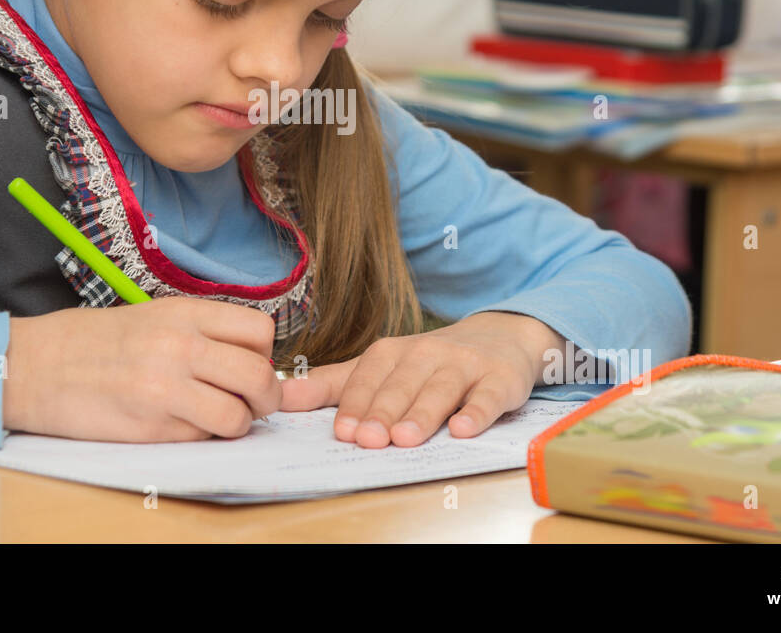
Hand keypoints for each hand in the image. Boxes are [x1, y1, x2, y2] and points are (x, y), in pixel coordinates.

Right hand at [2, 298, 280, 442]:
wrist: (36, 366)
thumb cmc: (94, 342)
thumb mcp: (155, 317)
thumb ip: (203, 334)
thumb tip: (252, 360)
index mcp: (185, 313)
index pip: (260, 332)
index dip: (265, 354)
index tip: (252, 363)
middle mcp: (180, 346)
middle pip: (259, 377)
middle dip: (266, 397)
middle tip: (252, 403)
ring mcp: (166, 388)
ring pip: (238, 417)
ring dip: (236, 424)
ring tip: (216, 419)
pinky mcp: (151, 427)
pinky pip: (201, 439)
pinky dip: (201, 438)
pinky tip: (179, 425)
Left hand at [278, 312, 563, 447]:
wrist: (500, 339)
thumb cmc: (430, 363)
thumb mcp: (381, 368)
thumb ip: (332, 385)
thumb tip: (280, 396)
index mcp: (392, 352)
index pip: (369, 378)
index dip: (356, 405)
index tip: (342, 432)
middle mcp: (427, 353)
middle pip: (402, 385)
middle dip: (384, 412)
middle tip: (369, 441)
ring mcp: (465, 365)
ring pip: (440, 390)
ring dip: (422, 413)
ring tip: (405, 438)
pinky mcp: (500, 379)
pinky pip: (488, 397)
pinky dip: (476, 412)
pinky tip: (463, 429)